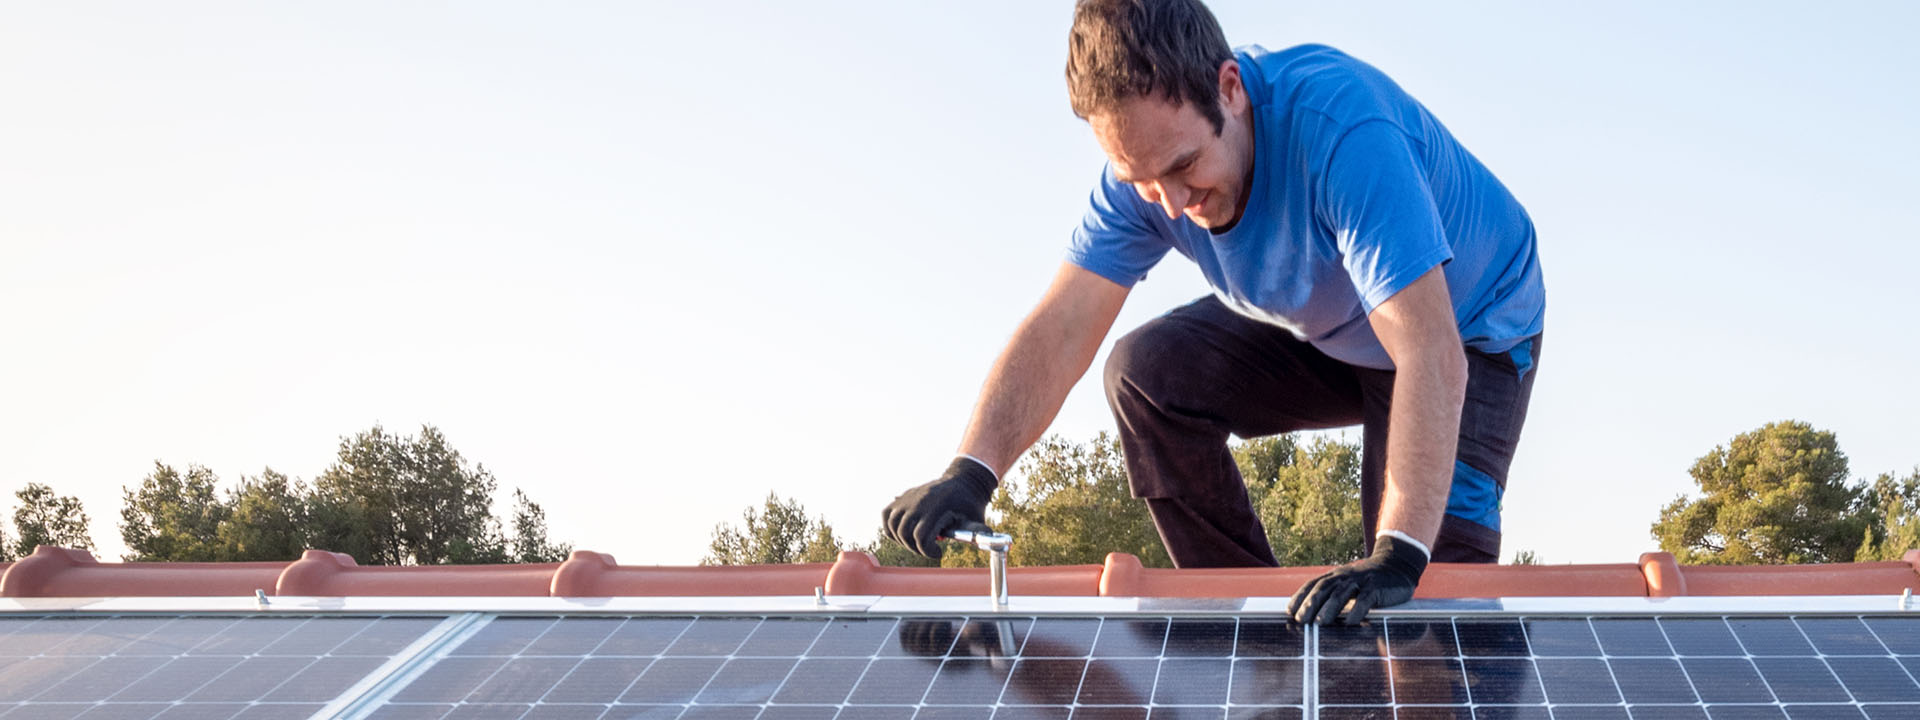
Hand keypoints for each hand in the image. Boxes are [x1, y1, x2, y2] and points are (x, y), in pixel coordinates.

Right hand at [882, 457, 997, 559]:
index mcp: (936, 507)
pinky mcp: (902, 497)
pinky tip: (902, 533)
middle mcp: (919, 501)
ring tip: (917, 542)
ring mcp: (908, 498)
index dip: (928, 552)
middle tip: (928, 549)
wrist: (963, 481)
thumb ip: (979, 532)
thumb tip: (996, 542)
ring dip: (902, 540)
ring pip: (893, 526)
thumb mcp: (975, 519)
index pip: (920, 537)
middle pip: (904, 534)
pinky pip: (886, 515)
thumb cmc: (970, 504)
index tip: (939, 553)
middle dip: (915, 548)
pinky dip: (890, 527)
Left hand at [1288, 534, 1428, 624]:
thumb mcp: (1348, 586)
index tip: (1289, 612)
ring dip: (1329, 609)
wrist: (1397, 565)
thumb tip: (1313, 618)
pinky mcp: (1377, 587)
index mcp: (1335, 576)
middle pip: (1323, 588)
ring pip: (1341, 593)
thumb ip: (1333, 597)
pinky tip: (1349, 624)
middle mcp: (1345, 576)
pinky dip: (1356, 611)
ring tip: (1319, 624)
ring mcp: (1361, 580)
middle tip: (1300, 620)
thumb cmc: (1368, 582)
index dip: (1299, 597)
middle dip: (1309, 604)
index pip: (1313, 585)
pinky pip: (1365, 599)